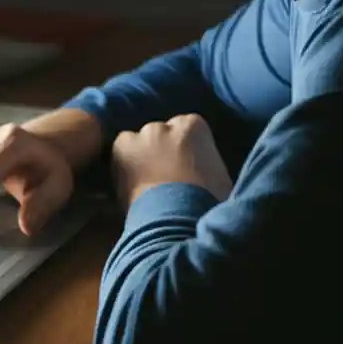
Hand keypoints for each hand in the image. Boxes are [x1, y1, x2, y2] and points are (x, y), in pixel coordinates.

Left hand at [112, 114, 232, 206]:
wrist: (177, 219)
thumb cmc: (206, 202)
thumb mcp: (220, 177)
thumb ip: (208, 164)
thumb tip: (205, 171)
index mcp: (194, 126)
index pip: (188, 129)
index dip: (186, 149)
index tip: (187, 166)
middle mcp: (166, 124)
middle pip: (162, 132)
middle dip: (163, 149)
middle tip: (166, 175)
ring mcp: (142, 134)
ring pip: (140, 140)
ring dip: (142, 155)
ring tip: (146, 181)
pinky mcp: (122, 147)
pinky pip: (122, 149)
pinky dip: (124, 161)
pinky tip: (131, 180)